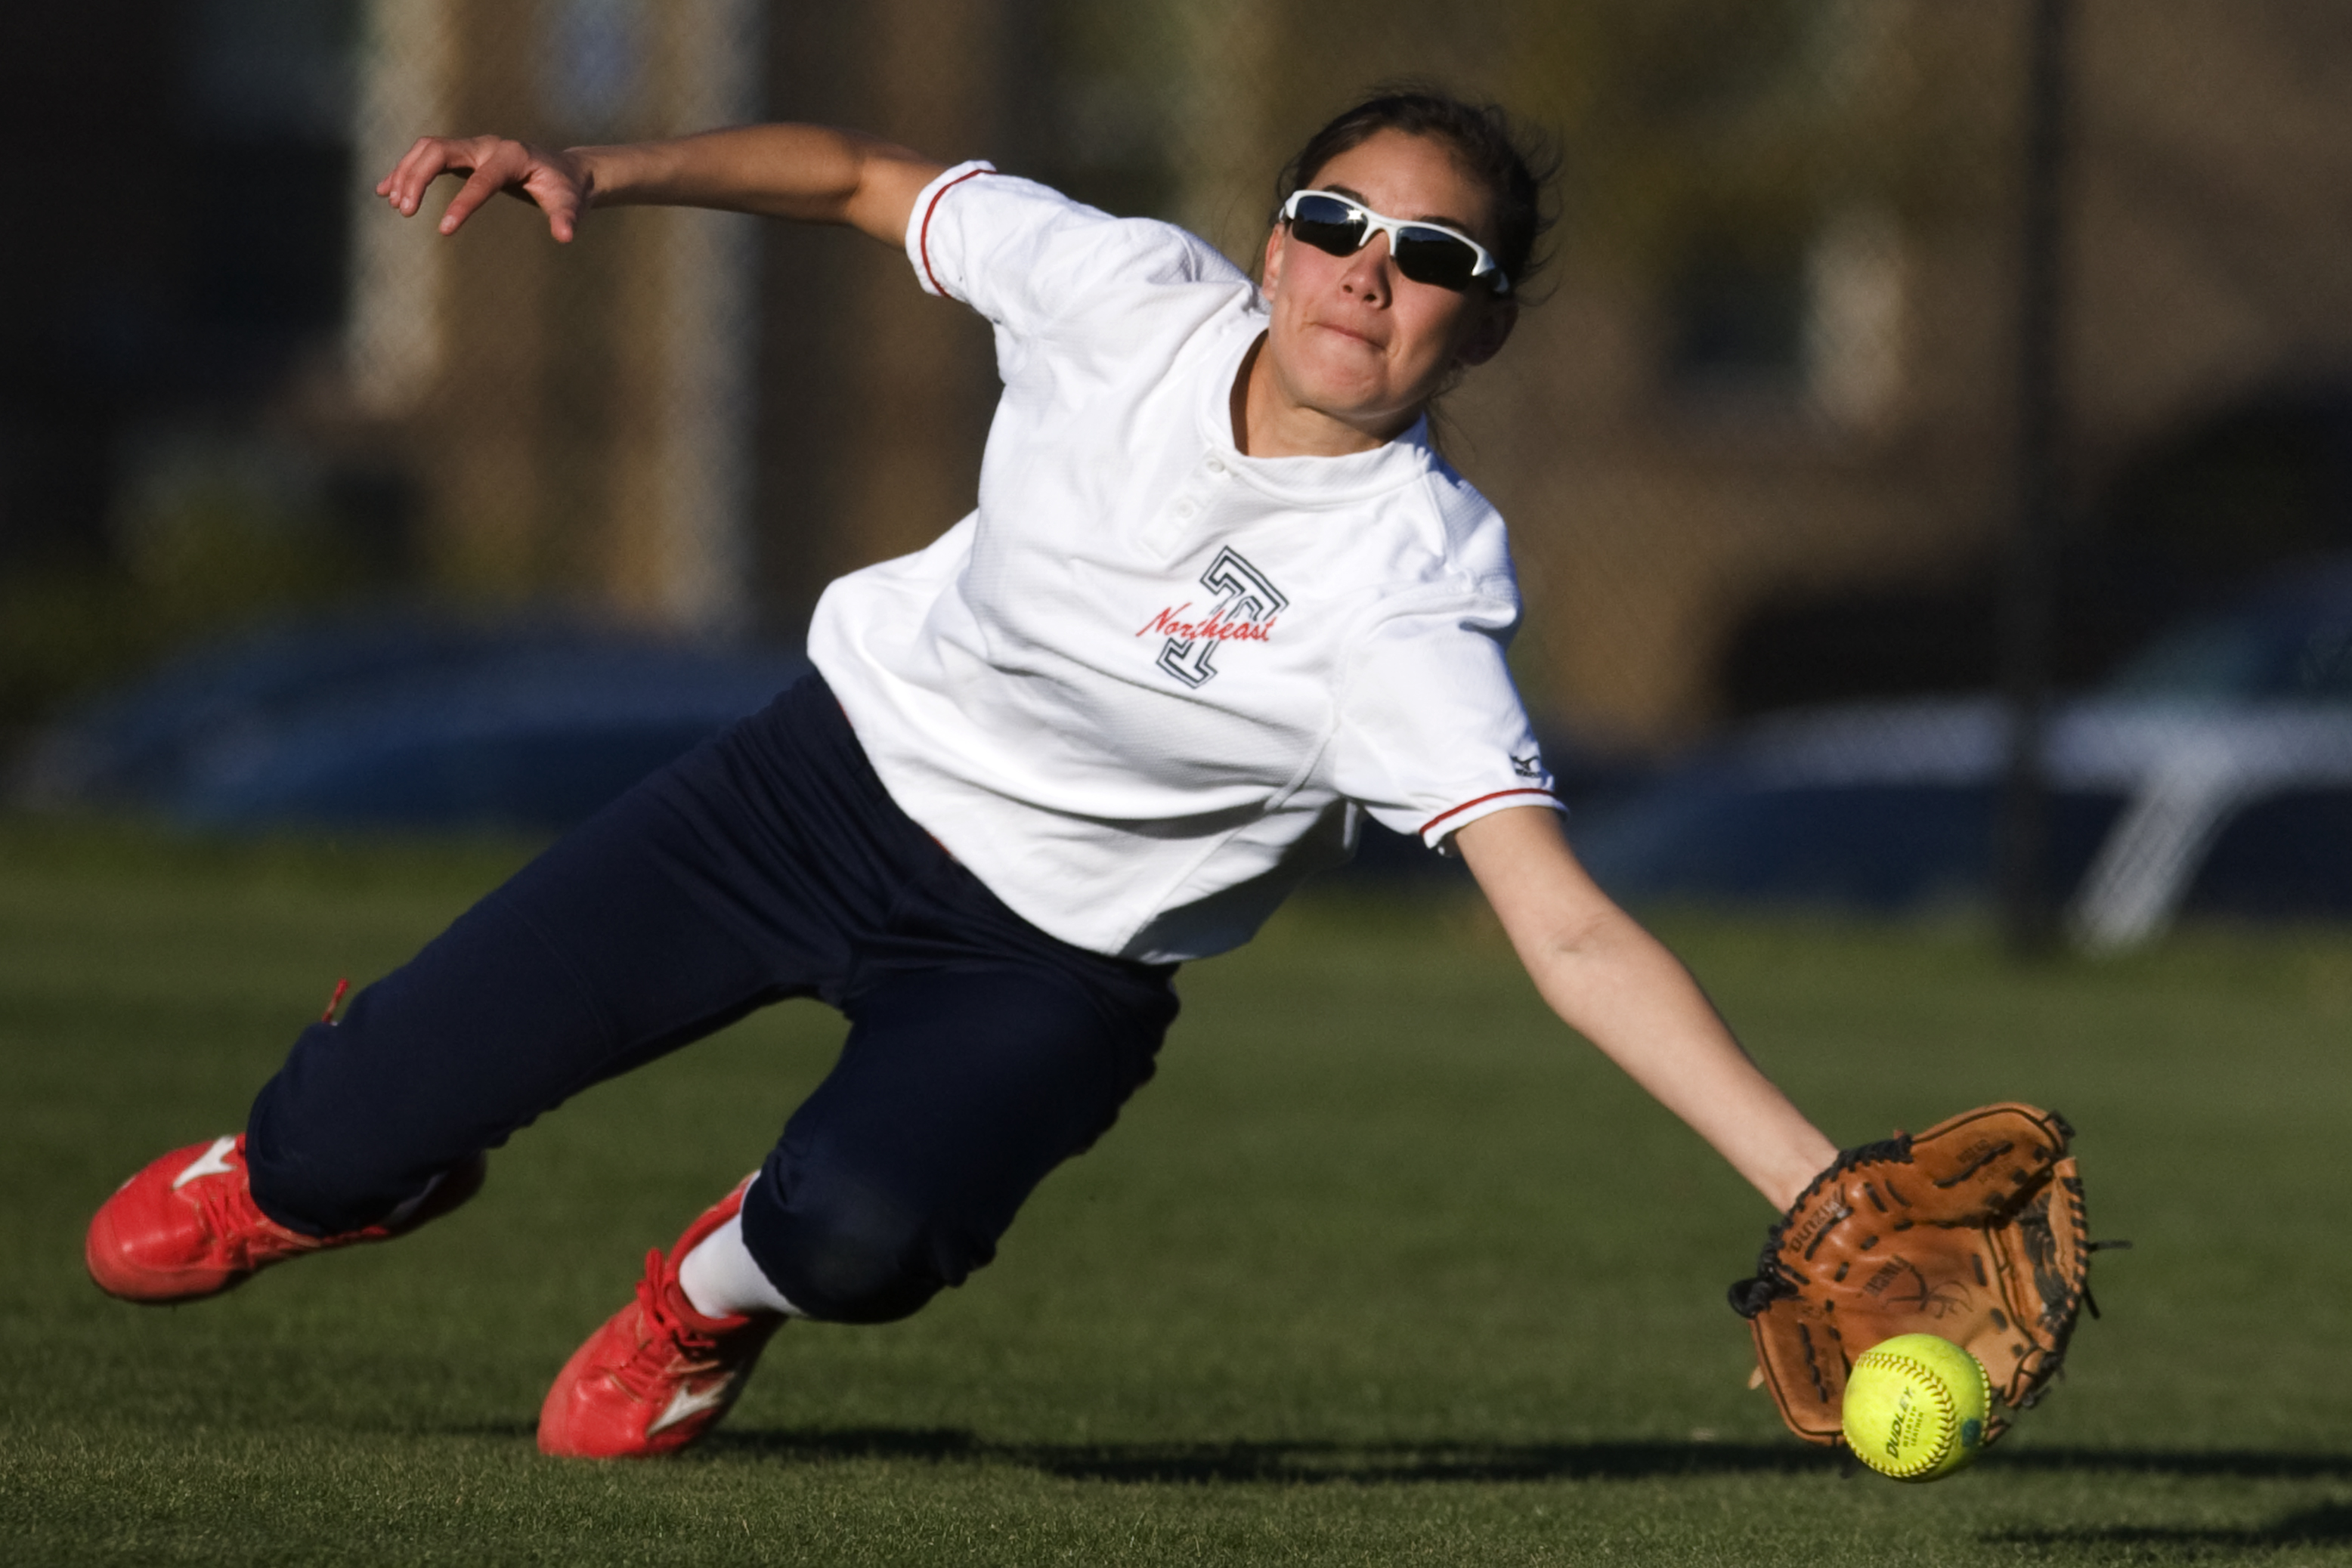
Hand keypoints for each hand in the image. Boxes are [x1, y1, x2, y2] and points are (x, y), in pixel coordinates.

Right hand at [376, 136, 593, 242]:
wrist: (564, 170)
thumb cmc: (567, 189)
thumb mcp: (572, 204)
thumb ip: (567, 218)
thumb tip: (566, 237)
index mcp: (511, 156)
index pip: (481, 180)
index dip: (462, 204)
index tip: (445, 230)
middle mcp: (487, 145)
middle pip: (439, 150)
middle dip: (418, 177)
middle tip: (405, 211)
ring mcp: (473, 147)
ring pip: (428, 149)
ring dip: (407, 172)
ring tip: (396, 205)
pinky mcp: (464, 155)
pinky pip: (427, 156)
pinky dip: (406, 171)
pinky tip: (387, 190)